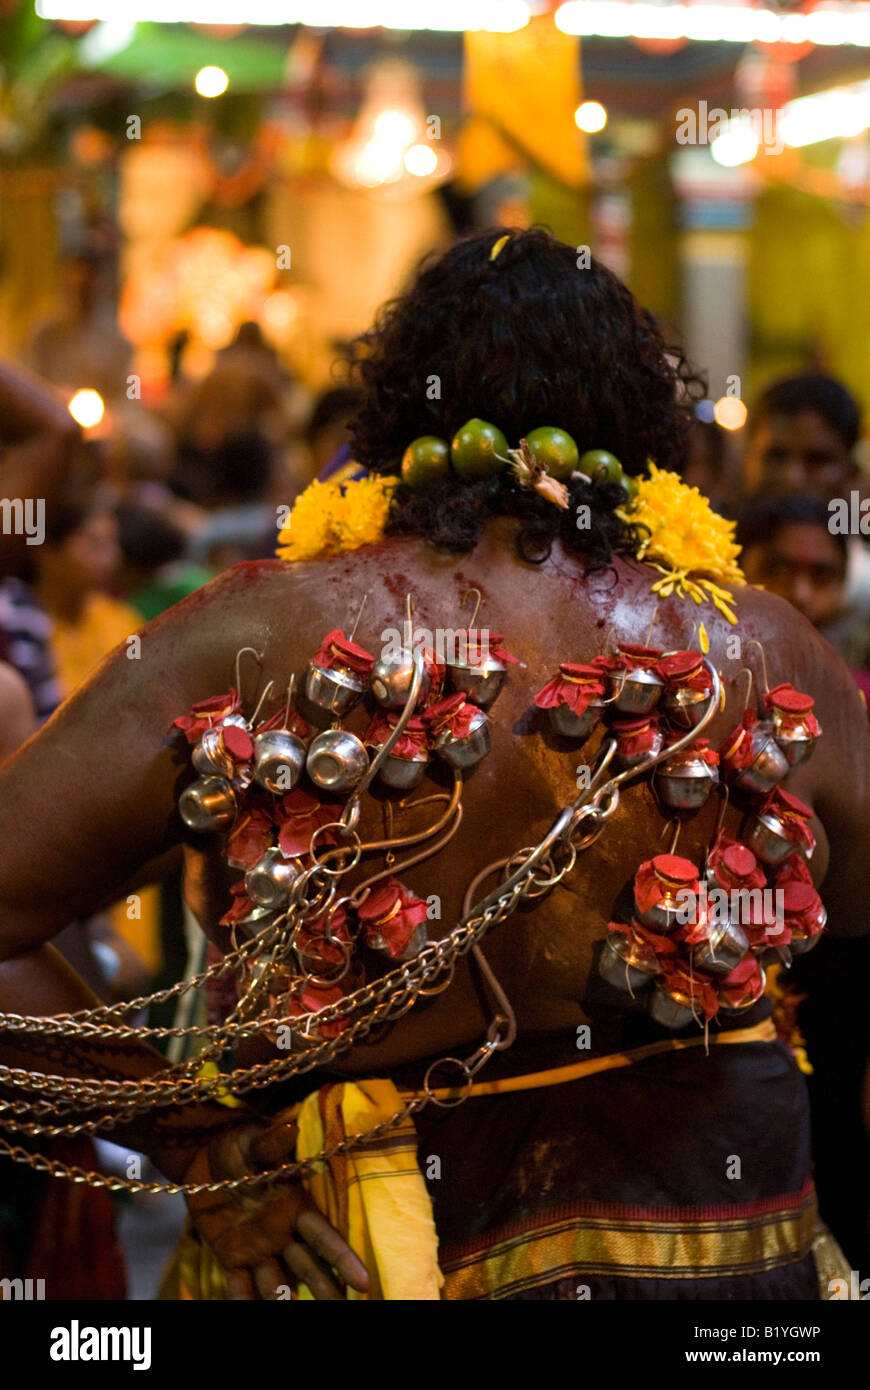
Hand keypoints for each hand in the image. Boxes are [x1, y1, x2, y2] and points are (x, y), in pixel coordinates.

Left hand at [183, 1117, 369, 1299]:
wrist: (202, 1159)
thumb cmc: (238, 1146)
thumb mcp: (252, 1141)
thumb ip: (269, 1143)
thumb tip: (289, 1129)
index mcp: (296, 1207)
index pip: (324, 1238)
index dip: (343, 1260)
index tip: (364, 1283)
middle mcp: (283, 1234)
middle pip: (308, 1269)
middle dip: (325, 1290)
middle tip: (340, 1309)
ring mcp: (258, 1250)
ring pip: (277, 1284)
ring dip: (282, 1301)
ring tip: (289, 1313)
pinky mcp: (231, 1258)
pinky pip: (239, 1286)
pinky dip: (241, 1299)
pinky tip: (244, 1309)